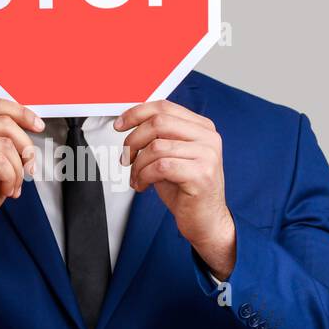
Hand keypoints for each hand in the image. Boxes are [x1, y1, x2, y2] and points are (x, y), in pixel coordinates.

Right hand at [0, 98, 43, 299]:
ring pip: (6, 145)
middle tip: (29, 168)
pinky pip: (1, 162)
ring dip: (18, 169)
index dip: (21, 112)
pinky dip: (11, 179)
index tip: (38, 126)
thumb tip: (31, 126)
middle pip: (4, 123)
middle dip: (25, 147)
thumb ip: (6, 140)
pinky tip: (6, 190)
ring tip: (13, 185)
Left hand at [116, 101, 235, 280]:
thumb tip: (129, 123)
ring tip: (136, 177)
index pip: (165, 107)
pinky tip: (143, 185)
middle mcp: (208, 138)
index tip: (120, 124)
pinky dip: (143, 176)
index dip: (137, 113)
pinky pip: (160, 167)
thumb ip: (159, 138)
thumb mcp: (172, 157)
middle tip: (126, 157)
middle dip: (133, 140)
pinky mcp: (201, 175)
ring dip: (137, 165)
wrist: (206, 221)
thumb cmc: (187, 190)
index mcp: (203, 128)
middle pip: (159, 123)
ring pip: (156, 147)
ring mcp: (207, 156)